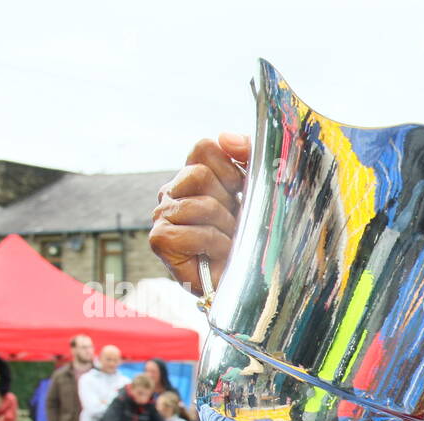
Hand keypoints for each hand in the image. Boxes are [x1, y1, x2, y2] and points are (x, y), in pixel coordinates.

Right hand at [149, 132, 249, 294]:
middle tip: (235, 224)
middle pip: (201, 174)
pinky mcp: (160, 241)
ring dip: (225, 227)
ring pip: (200, 204)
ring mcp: (163, 215)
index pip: (204, 148)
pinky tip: (218, 255)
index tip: (243, 193)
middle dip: (228, 202)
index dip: (231, 169)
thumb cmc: (257, 237)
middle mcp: (174, 192)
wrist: (254, 282)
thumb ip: (250, 154)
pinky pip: (190, 232)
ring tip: (230, 242)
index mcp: (195, 175)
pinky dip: (213, 244)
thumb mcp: (263, 188)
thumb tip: (224, 136)